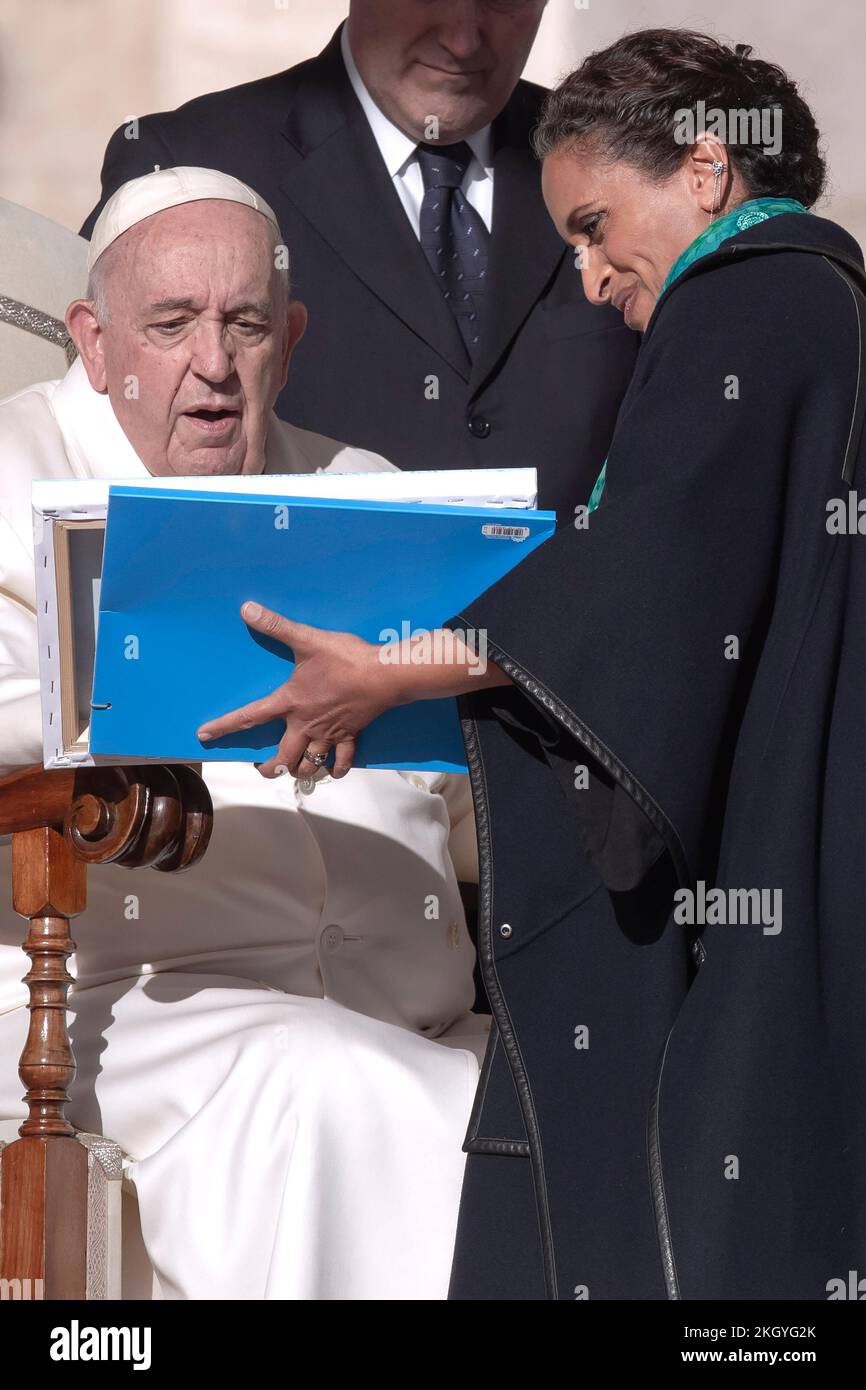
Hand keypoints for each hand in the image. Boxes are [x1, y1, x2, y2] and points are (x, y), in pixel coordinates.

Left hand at [196, 601, 400, 778]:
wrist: (383, 675)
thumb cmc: (345, 658)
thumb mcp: (307, 639)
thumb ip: (276, 626)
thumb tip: (246, 608)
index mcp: (291, 702)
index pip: (250, 716)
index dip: (224, 726)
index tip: (203, 736)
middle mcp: (306, 724)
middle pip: (283, 757)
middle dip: (269, 767)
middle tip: (262, 768)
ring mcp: (329, 733)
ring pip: (310, 764)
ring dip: (300, 770)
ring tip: (294, 769)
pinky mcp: (352, 734)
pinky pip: (342, 760)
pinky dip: (336, 768)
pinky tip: (332, 770)